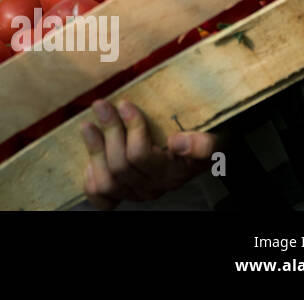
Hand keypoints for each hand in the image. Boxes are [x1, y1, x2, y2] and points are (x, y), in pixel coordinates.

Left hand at [80, 98, 217, 208]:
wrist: (203, 155)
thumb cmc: (203, 141)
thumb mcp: (214, 140)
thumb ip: (203, 145)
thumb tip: (178, 143)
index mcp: (174, 173)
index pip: (141, 156)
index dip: (129, 129)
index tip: (124, 104)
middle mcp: (155, 187)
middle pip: (121, 165)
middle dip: (109, 132)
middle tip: (101, 105)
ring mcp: (138, 193)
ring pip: (108, 182)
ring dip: (95, 151)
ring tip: (88, 126)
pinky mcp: (125, 194)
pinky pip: (102, 199)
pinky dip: (91, 181)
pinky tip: (89, 160)